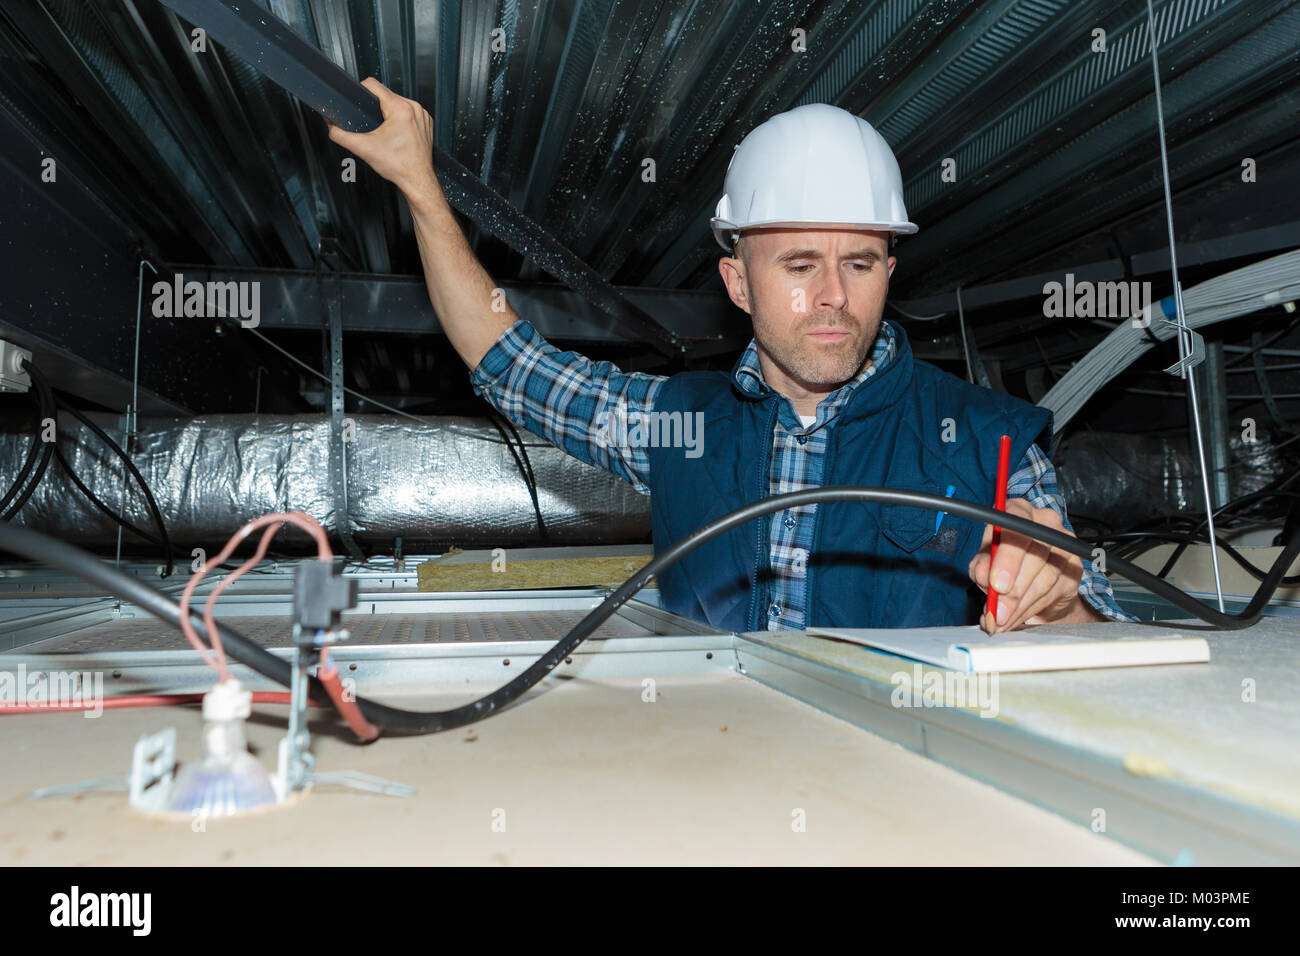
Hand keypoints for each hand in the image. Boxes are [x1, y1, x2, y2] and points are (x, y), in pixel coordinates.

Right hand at [326, 77, 436, 196]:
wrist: (417, 180)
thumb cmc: (398, 166)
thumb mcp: (363, 148)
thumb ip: (340, 135)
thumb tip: (330, 126)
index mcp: (400, 108)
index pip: (374, 85)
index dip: (360, 91)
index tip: (358, 102)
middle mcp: (414, 108)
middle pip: (386, 95)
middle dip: (375, 107)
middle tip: (372, 124)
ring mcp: (422, 115)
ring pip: (398, 103)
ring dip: (388, 112)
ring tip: (385, 130)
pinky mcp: (426, 122)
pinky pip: (409, 112)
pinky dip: (401, 119)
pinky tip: (397, 133)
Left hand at [967, 498, 1089, 632]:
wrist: (1033, 583)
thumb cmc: (1004, 566)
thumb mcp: (984, 564)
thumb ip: (981, 567)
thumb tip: (984, 575)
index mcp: (1018, 511)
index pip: (1015, 523)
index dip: (1007, 557)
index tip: (996, 584)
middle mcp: (1044, 521)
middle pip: (1034, 554)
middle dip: (1013, 589)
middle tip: (998, 611)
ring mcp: (1064, 542)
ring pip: (1045, 576)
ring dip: (1021, 603)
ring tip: (1003, 618)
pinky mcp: (1076, 566)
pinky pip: (1055, 590)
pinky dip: (1032, 607)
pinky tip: (1018, 616)